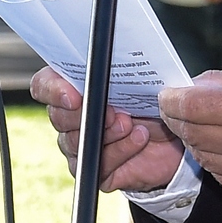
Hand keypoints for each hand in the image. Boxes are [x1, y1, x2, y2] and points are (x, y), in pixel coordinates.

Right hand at [30, 66, 185, 191]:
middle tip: (112, 110)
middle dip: (84, 114)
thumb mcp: (142, 77)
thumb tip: (107, 52)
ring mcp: (81, 146)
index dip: (52, 89)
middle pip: (57, 117)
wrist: (177, 133)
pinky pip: (97, 165)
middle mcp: (72, 118)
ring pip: (75, 143)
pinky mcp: (97, 170)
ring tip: (130, 123)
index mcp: (76, 87)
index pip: (44, 85)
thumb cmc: (155, 99)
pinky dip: (121, 150)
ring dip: (106, 132)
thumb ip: (120, 65)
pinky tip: (140, 138)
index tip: (74, 95)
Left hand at [158, 71, 221, 206]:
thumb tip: (184, 88)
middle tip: (175, 109)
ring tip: (204, 126)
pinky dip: (214, 158)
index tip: (166, 95)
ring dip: (195, 139)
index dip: (172, 100)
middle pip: (192, 132)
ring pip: (201, 155)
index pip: (194, 107)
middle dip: (177, 118)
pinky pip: (217, 174)